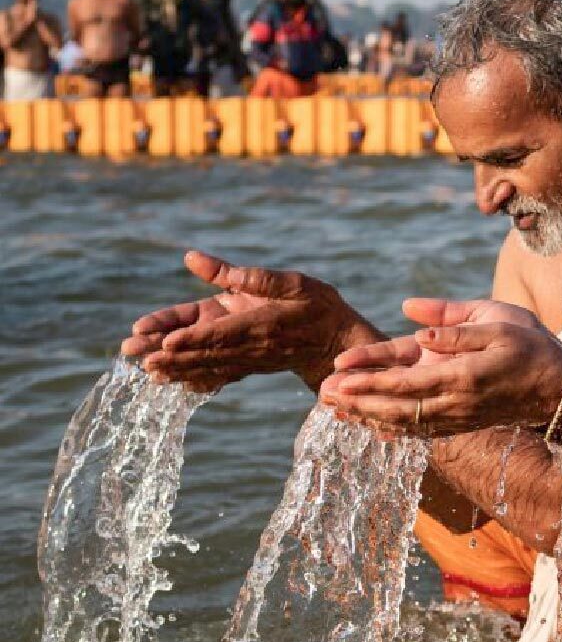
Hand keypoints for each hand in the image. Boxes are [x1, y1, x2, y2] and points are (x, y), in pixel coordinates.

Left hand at [121, 250, 373, 392]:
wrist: (338, 343)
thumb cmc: (318, 306)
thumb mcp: (291, 282)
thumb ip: (244, 274)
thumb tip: (193, 258)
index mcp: (263, 325)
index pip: (223, 333)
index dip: (194, 339)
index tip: (168, 343)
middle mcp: (254, 348)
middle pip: (208, 354)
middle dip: (174, 359)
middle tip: (142, 361)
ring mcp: (251, 361)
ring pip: (209, 367)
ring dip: (178, 370)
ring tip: (148, 372)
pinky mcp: (250, 367)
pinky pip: (220, 375)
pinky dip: (196, 379)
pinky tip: (173, 383)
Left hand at [320, 298, 561, 435]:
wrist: (561, 389)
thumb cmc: (531, 346)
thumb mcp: (497, 321)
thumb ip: (453, 324)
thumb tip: (412, 322)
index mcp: (461, 375)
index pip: (404, 381)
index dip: (369, 379)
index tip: (339, 375)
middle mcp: (455, 403)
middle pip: (395, 408)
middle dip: (357, 402)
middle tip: (322, 394)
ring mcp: (457, 418)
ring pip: (403, 424)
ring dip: (367, 417)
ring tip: (335, 409)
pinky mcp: (461, 424)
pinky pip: (418, 431)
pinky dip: (391, 429)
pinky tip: (370, 424)